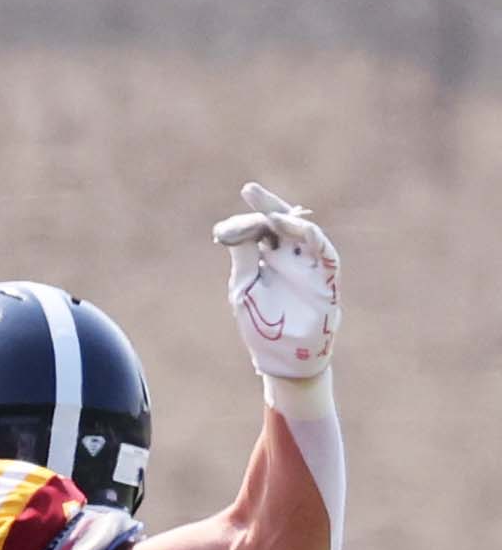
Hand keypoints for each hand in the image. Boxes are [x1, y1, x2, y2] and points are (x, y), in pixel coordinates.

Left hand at [212, 181, 339, 380]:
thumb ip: (243, 258)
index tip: (222, 231)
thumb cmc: (262, 325)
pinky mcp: (327, 279)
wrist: (283, 359)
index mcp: (267, 260)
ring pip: (305, 232)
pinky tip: (298, 228)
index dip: (244, 223)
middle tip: (249, 190)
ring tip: (272, 215)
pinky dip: (314, 238)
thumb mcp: (244, 288)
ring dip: (289, 220)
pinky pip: (326, 253)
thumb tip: (231, 228)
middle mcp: (290, 257)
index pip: (258, 230)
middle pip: (282, 223)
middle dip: (267, 206)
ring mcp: (310, 266)